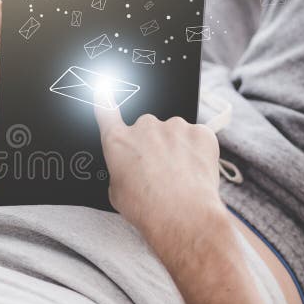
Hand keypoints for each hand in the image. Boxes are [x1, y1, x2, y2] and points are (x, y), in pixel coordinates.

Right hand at [94, 93, 227, 264]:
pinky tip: (195, 172)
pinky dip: (198, 151)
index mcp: (117, 141)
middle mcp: (143, 127)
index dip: (104, 98)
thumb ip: (121, 170)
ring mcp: (174, 126)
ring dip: (176, 148)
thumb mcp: (116, 192)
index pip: (106, 112)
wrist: (181, 216)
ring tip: (179, 176)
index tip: (104, 87)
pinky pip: (198, 137)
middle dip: (153, 145)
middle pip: (147, 128)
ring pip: (174, 133)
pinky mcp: (200, 132)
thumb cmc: (146, 208)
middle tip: (160, 171)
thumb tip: (130, 170)